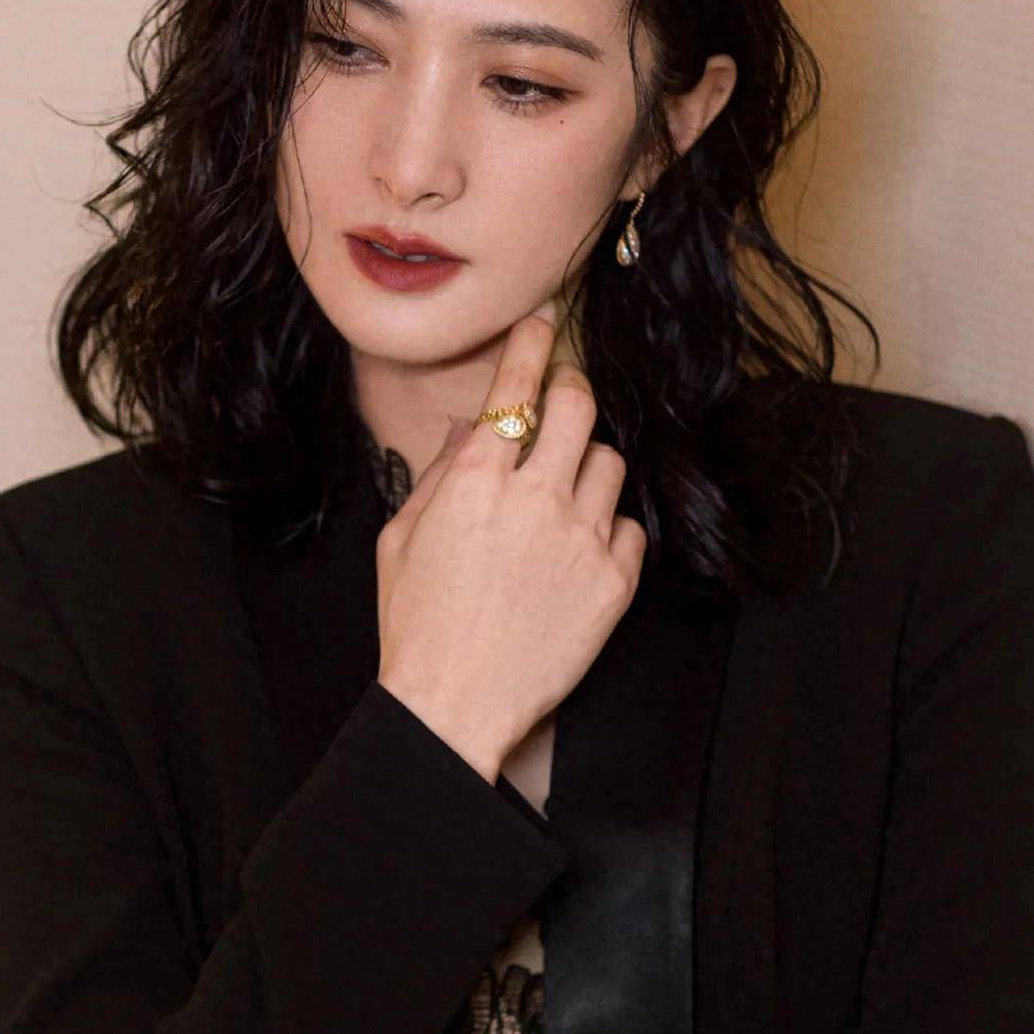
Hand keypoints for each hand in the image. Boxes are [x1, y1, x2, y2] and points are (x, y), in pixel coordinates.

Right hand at [376, 297, 647, 779]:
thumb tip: (472, 427)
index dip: (531, 346)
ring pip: (610, 464)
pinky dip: (608, 528)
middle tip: (563, 395)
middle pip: (581, 406)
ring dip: (588, 464)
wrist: (453, 706)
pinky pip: (629, 527)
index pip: (517, 389)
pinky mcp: (615, 582)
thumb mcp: (403, 538)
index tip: (540, 327)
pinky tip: (579, 549)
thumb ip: (441, 473)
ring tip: (564, 491)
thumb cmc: (416, 624)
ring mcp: (582, 539)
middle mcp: (537, 498)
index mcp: (478, 481)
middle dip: (572, 389)